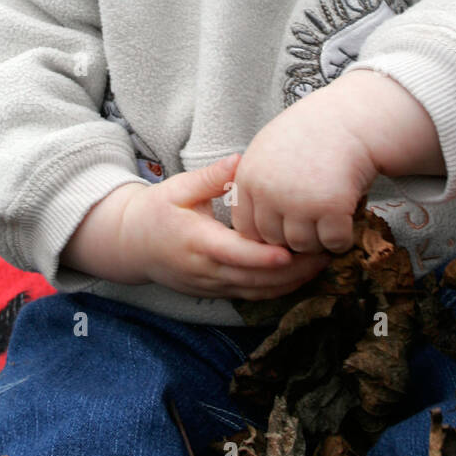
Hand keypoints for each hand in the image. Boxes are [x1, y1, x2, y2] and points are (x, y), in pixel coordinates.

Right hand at [115, 154, 330, 299]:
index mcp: (195, 241)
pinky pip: (251, 296)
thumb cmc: (156, 211)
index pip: (233, 254)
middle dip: (291, 271)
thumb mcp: (179, 188)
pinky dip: (278, 290)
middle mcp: (204, 269)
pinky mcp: (216, 293)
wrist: (130, 245)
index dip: (262, 256)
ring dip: (290, 283)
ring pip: (256, 292)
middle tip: (325, 254)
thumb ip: (211, 176)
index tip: (290, 251)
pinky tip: (301, 276)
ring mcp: (210, 285)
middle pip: (253, 278)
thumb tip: (239, 159)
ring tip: (322, 264)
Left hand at [229, 81, 382, 254]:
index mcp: (249, 176)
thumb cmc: (313, 131)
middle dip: (293, 238)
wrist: (352, 117)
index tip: (285, 225)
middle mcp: (268, 191)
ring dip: (318, 240)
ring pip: (302, 244)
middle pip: (273, 239)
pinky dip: (342, 239)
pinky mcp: (330, 208)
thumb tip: (253, 222)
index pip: (246, 226)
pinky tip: (347, 223)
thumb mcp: (268, 148)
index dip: (266, 231)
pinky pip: (332, 242)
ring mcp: (299, 202)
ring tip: (329, 223)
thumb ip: (257, 181)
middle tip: (312, 226)